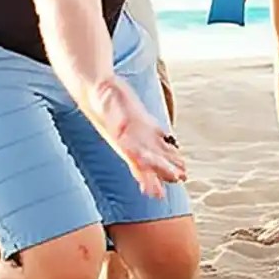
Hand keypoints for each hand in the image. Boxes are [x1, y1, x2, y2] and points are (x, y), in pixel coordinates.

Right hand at [84, 76, 185, 196]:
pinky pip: (158, 139)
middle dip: (163, 172)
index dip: (145, 178)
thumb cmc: (98, 94)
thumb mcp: (104, 102)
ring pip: (156, 153)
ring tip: (183, 176)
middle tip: (180, 179)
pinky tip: (179, 156)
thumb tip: (120, 130)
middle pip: (148, 161)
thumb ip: (112, 116)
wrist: (94, 87)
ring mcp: (138, 133)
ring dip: (169, 164)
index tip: (155, 192)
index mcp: (120, 140)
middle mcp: (130, 141)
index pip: (135, 162)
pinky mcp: (144, 123)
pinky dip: (169, 148)